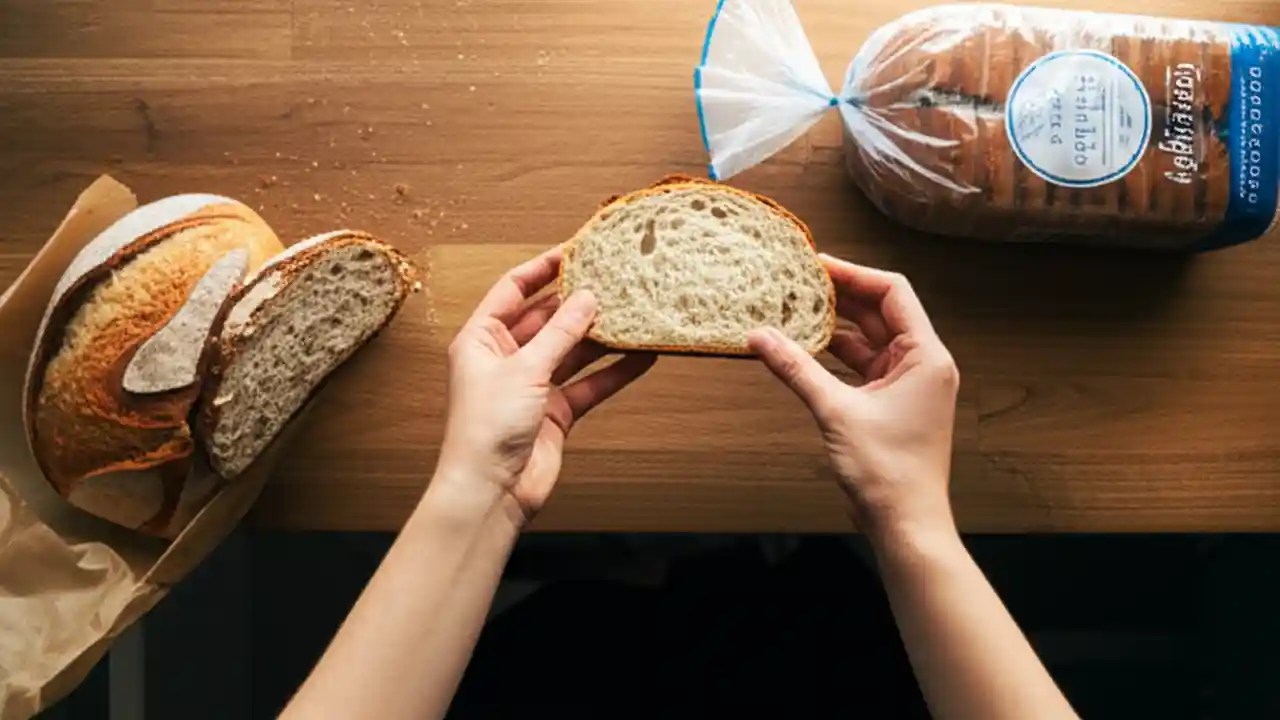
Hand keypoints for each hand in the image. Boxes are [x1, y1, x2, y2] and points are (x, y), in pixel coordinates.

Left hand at [437, 246, 655, 525]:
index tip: (574, 250)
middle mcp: (505, 358)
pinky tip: (641, 356)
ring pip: (572, 351)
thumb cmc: (487, 428)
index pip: (512, 290)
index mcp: (481, 339)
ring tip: (634, 312)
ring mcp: (531, 385)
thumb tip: (587, 297)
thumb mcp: (525, 368)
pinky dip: (613, 372)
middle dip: (579, 302)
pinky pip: (588, 384)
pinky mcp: (554, 412)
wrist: (490, 491)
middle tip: (613, 280)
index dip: (542, 269)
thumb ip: (561, 332)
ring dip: (600, 336)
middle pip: (547, 319)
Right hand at [748, 255, 958, 539]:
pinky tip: (803, 348)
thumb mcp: (835, 411)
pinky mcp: (893, 404)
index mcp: (926, 356)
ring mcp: (909, 384)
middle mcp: (923, 364)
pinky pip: (862, 367)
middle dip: (839, 296)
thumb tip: (759, 336)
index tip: (816, 264)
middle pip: (880, 312)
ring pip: (868, 340)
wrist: (906, 523)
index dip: (853, 274)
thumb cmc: (887, 471)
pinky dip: (834, 357)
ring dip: (834, 327)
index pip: (892, 292)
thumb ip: (796, 368)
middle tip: (797, 281)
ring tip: (793, 309)